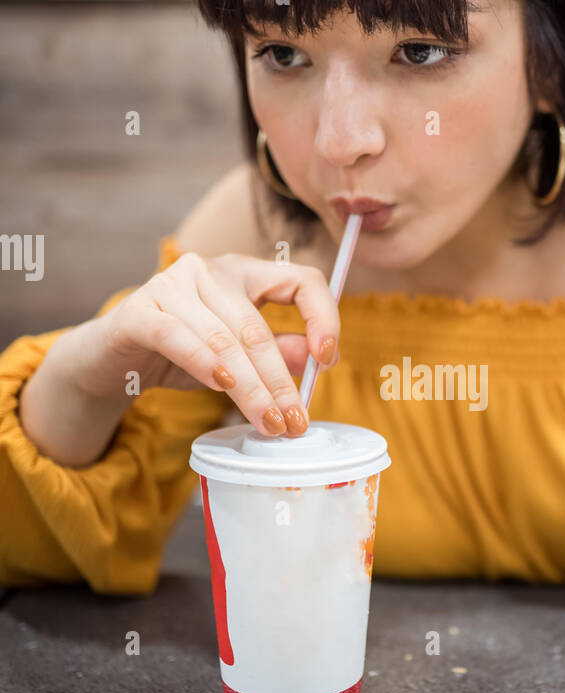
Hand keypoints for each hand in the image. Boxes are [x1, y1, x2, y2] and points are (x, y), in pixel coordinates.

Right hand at [61, 251, 340, 438]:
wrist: (108, 360)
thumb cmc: (177, 355)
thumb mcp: (235, 357)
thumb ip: (275, 350)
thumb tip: (315, 358)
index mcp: (243, 273)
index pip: (300, 279)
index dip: (323, 316)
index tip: (328, 358)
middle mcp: (209, 270)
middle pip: (256, 327)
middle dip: (279, 381)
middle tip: (295, 422)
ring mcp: (171, 284)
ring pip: (223, 340)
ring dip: (250, 388)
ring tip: (269, 423)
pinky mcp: (139, 310)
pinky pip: (178, 337)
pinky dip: (203, 363)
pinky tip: (223, 386)